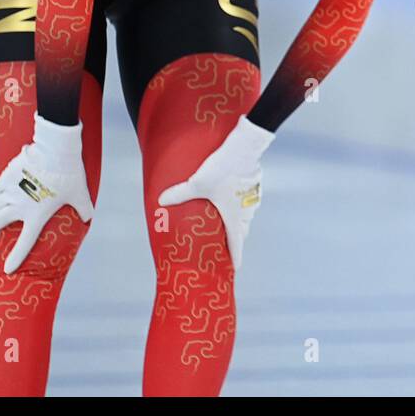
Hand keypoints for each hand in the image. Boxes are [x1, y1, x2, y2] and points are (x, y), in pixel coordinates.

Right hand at [0, 113, 93, 274]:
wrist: (56, 150)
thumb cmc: (70, 174)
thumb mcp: (80, 194)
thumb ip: (84, 208)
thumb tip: (88, 218)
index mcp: (37, 215)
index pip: (24, 243)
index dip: (16, 258)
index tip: (7, 269)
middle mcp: (19, 206)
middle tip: (4, 223)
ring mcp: (10, 191)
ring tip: (3, 208)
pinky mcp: (6, 177)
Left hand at [158, 114, 272, 271]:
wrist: (246, 146)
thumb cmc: (223, 168)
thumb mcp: (197, 183)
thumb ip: (179, 194)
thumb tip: (160, 201)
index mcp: (234, 216)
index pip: (236, 243)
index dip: (235, 258)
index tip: (235, 269)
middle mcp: (246, 210)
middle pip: (241, 231)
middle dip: (234, 240)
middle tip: (225, 246)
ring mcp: (252, 197)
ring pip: (245, 215)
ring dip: (238, 220)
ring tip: (226, 221)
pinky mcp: (254, 185)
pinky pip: (247, 200)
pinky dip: (240, 204)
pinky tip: (231, 195)